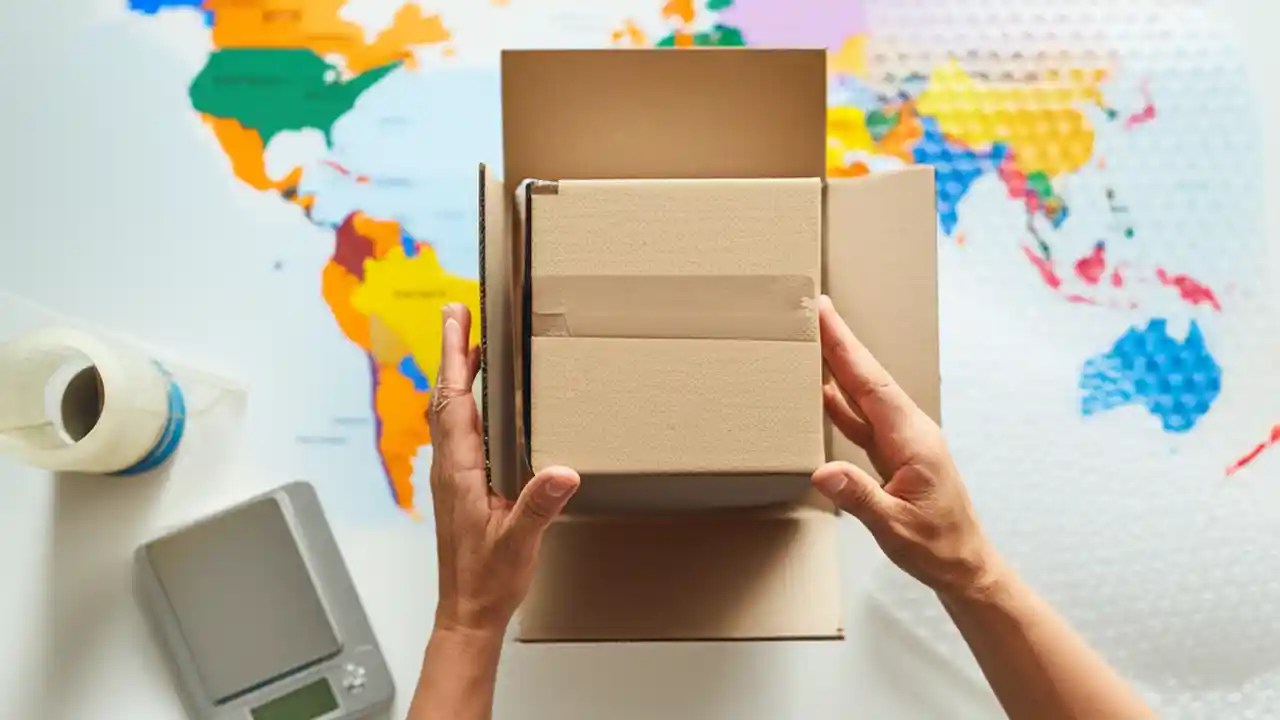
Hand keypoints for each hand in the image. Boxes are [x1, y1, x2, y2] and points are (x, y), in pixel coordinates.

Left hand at [427, 303, 580, 635]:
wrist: (467, 612)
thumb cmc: (488, 580)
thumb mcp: (519, 542)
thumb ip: (539, 506)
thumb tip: (562, 472)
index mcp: (459, 469)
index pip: (455, 400)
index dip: (457, 357)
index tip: (458, 320)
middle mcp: (449, 465)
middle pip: (446, 395)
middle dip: (454, 352)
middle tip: (459, 313)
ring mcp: (451, 474)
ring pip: (449, 411)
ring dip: (458, 374)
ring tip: (471, 343)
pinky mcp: (458, 485)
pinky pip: (457, 430)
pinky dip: (464, 401)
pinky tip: (479, 401)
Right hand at [811, 295, 1001, 600]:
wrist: (965, 563)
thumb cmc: (936, 547)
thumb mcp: (895, 527)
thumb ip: (859, 496)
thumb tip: (822, 472)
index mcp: (912, 439)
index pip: (870, 384)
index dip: (845, 348)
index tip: (825, 314)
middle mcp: (909, 430)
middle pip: (867, 377)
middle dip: (840, 341)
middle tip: (814, 308)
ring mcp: (902, 440)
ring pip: (863, 393)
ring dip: (839, 365)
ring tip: (813, 337)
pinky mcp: (895, 453)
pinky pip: (862, 418)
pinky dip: (840, 400)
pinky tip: (822, 389)